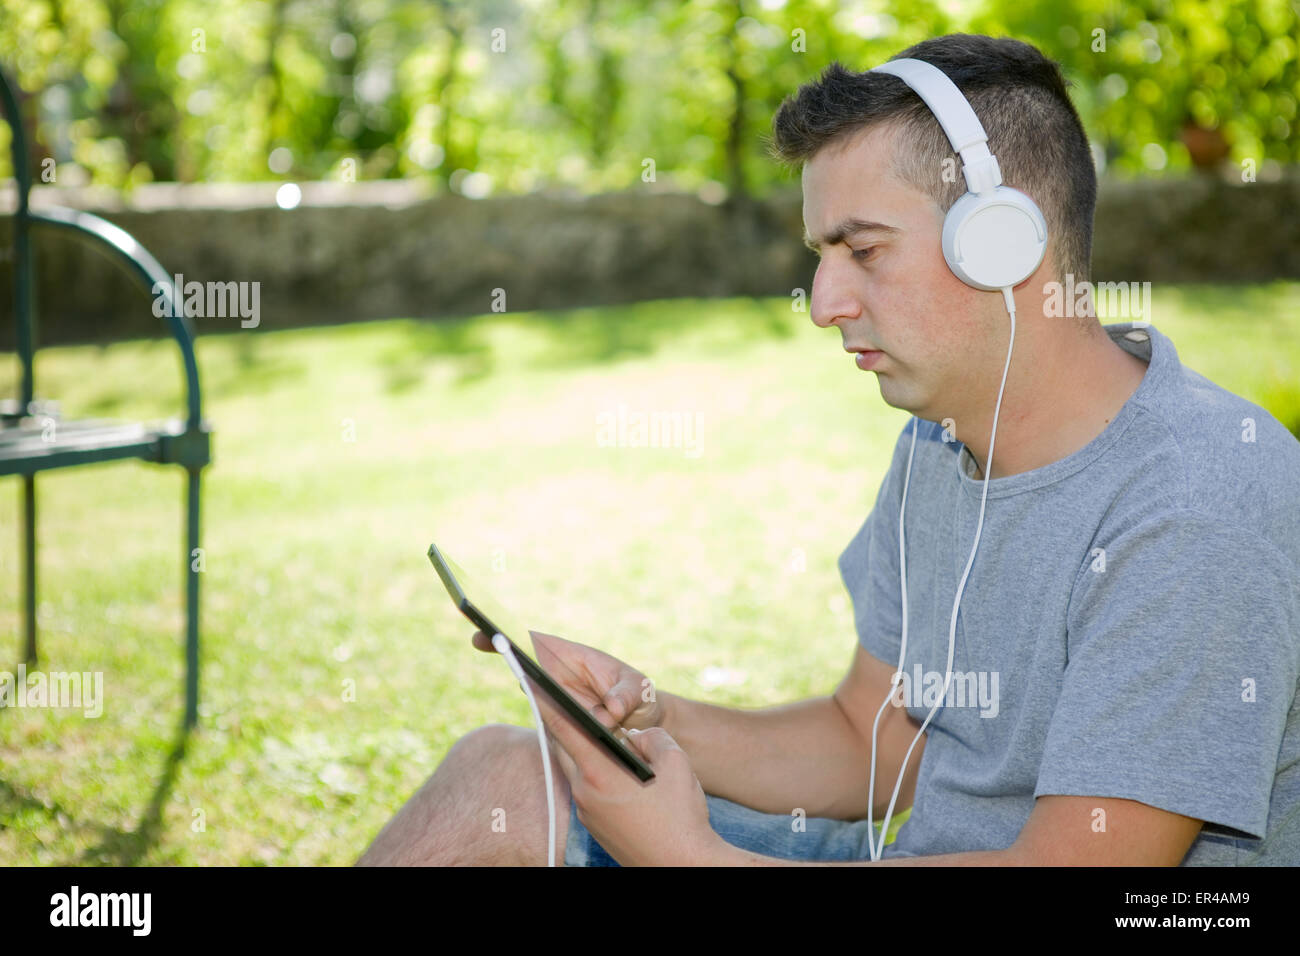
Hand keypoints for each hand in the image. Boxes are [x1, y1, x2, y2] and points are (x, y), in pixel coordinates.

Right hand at [471, 629, 663, 730]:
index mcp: (575, 658)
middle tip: (481, 642)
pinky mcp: (561, 728)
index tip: (488, 633)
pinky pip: (549, 725)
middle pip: (526, 667)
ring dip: (529, 698)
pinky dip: (549, 728)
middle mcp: (560, 679)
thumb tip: (610, 710)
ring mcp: (557, 704)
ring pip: (535, 700)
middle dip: (503, 653)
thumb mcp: (639, 691)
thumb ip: (626, 697)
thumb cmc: (640, 697)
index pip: (538, 642)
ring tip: (540, 697)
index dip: (512, 636)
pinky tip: (563, 728)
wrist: (644, 725)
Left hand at [533, 694, 721, 865]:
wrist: (682, 865)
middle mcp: (584, 791)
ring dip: (586, 751)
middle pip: (564, 747)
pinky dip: (598, 774)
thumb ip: (650, 737)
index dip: (544, 699)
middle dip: (565, 723)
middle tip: (563, 700)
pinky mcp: (595, 826)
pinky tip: (620, 774)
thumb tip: (634, 736)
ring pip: (578, 769)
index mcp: (599, 770)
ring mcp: (587, 812)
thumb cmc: (681, 814)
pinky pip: (589, 789)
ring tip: (606, 739)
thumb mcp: (674, 760)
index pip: (562, 727)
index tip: (529, 679)